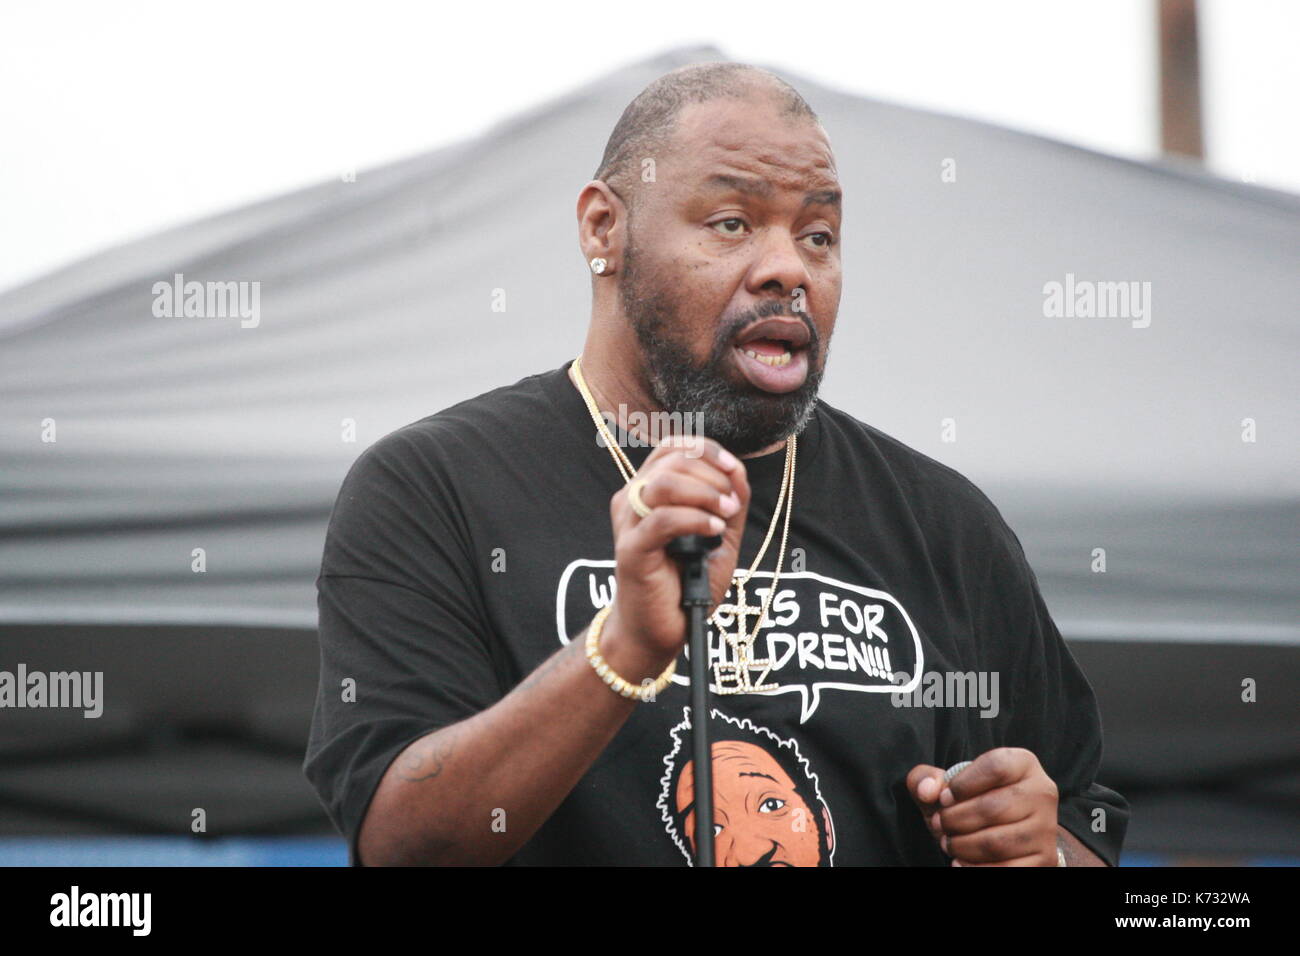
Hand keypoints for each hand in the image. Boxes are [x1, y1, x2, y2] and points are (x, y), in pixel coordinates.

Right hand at [602, 435, 750, 675]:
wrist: (659, 628)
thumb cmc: (684, 581)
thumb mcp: (718, 535)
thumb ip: (728, 501)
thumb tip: (737, 470)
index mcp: (649, 490)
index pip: (673, 446)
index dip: (706, 450)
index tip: (733, 469)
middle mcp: (633, 500)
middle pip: (671, 460)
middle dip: (711, 475)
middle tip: (731, 504)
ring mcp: (628, 524)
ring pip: (662, 484)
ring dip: (704, 494)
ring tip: (723, 516)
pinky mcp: (631, 550)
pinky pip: (662, 520)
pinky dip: (695, 519)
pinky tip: (712, 532)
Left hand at [906, 748, 1059, 866]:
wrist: (1011, 834)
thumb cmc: (973, 802)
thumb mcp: (948, 785)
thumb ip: (926, 779)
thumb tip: (926, 791)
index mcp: (1023, 763)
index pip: (996, 767)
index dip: (962, 784)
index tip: (944, 798)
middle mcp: (1042, 792)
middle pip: (992, 808)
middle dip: (955, 820)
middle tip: (938, 825)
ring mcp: (1046, 828)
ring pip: (996, 842)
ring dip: (962, 846)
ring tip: (949, 843)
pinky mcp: (1045, 859)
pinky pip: (1005, 870)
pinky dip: (975, 869)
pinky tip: (959, 863)